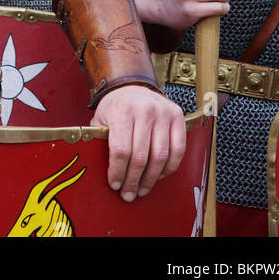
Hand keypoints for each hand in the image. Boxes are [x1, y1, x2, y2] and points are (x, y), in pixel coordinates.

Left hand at [93, 84, 185, 201]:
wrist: (132, 85)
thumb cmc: (115, 107)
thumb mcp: (101, 118)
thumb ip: (100, 140)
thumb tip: (99, 170)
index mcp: (122, 110)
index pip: (121, 150)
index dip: (118, 172)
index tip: (115, 184)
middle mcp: (144, 109)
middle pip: (140, 157)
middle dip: (133, 180)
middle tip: (129, 194)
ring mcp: (163, 112)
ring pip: (160, 156)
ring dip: (151, 179)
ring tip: (142, 189)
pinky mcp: (177, 116)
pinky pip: (178, 150)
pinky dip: (169, 167)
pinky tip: (158, 175)